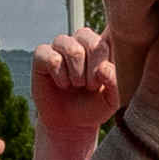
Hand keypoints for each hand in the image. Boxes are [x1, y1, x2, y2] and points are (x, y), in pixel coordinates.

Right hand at [30, 27, 122, 157]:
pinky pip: (52, 58)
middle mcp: (82, 40)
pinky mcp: (42, 54)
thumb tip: (104, 68)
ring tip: (77, 85)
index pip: (109, 36)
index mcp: (102, 44)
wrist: (70, 123)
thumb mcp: (112, 100)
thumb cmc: (94, 106)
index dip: (106, 60)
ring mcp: (61, 45)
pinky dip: (60, 76)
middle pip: (90, 40)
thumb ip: (115, 83)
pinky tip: (62, 84)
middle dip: (92, 69)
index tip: (104, 81)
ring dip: (76, 73)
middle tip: (91, 86)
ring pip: (71, 48)